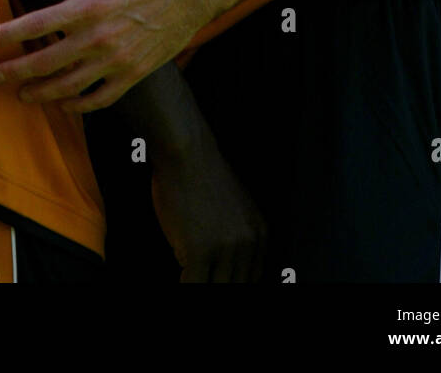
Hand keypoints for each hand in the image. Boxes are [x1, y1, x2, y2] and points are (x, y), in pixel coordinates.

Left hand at [0, 0, 204, 109]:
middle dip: (15, 70)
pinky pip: (98, 98)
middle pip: (44, 62)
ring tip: (23, 93)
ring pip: (67, 86)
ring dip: (40, 93)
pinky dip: (77, 105)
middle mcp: (96, 38)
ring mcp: (114, 60)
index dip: (6, 35)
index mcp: (85, 7)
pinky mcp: (132, 75)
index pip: (34, 25)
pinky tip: (63, 103)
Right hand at [151, 133, 265, 282]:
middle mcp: (249, 243)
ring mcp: (226, 248)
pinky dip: (185, 286)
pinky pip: (194, 285)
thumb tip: (225, 270)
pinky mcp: (201, 250)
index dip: (232, 282)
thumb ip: (236, 239)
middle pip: (238, 285)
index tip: (218, 279)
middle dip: (219, 284)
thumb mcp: (233, 209)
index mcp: (260, 234)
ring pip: (218, 288)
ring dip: (201, 283)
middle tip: (203, 278)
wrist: (186, 152)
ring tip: (191, 278)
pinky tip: (181, 279)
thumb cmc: (200, 175)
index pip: (252, 278)